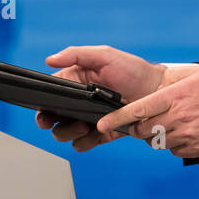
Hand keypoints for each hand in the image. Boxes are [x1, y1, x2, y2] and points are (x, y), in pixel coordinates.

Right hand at [34, 45, 166, 151]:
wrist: (157, 90)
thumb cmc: (133, 69)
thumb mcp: (104, 55)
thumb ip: (76, 54)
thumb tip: (50, 59)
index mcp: (74, 81)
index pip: (49, 97)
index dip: (42, 108)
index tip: (44, 114)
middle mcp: (79, 101)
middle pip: (54, 119)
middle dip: (55, 125)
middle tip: (70, 121)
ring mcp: (89, 117)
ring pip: (66, 134)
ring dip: (69, 134)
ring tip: (84, 127)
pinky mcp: (102, 131)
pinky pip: (85, 143)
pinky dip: (85, 143)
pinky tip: (94, 135)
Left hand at [94, 66, 198, 158]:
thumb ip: (174, 83)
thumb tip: (155, 90)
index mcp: (176, 96)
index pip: (138, 110)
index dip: (117, 118)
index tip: (102, 124)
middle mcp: (178, 117)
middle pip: (142, 130)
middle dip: (137, 127)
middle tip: (143, 121)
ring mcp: (186, 136)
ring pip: (157, 141)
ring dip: (158, 135)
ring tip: (175, 123)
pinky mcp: (195, 149)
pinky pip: (173, 149)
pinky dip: (174, 143)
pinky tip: (188, 131)